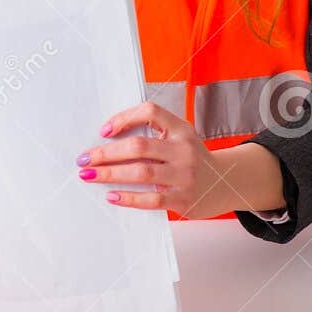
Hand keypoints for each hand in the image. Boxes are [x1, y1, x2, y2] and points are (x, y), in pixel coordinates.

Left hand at [74, 100, 235, 218]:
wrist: (227, 183)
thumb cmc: (192, 159)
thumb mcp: (180, 138)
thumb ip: (154, 135)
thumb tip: (107, 140)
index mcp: (181, 129)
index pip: (150, 112)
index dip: (124, 118)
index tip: (104, 131)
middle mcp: (184, 150)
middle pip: (138, 146)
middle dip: (106, 153)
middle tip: (84, 159)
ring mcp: (185, 175)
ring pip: (141, 172)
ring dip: (110, 174)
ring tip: (89, 175)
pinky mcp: (183, 199)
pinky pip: (151, 199)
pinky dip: (128, 198)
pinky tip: (112, 195)